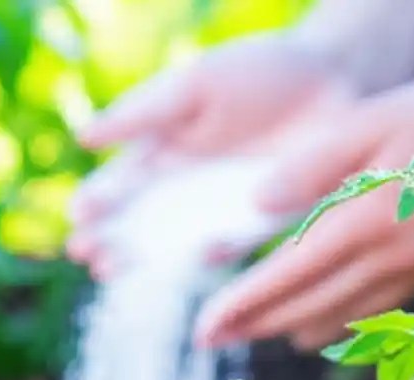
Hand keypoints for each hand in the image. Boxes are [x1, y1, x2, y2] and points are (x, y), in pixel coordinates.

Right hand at [67, 32, 357, 277]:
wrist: (333, 79)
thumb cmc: (258, 74)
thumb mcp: (195, 85)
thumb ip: (145, 113)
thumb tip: (85, 137)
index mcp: (160, 156)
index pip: (117, 188)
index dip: (95, 202)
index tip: (81, 213)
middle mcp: (184, 194)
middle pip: (135, 228)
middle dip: (109, 243)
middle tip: (91, 255)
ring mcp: (219, 214)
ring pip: (173, 248)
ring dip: (147, 262)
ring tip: (121, 269)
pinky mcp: (262, 227)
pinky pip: (234, 247)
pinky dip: (218, 253)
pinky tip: (202, 252)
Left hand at [195, 67, 413, 350]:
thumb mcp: (372, 120)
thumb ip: (312, 165)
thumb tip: (258, 205)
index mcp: (365, 222)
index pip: (287, 277)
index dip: (242, 306)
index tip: (204, 327)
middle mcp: (388, 260)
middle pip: (307, 307)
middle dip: (254, 326)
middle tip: (209, 339)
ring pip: (341, 317)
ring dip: (290, 328)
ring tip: (253, 334)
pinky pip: (376, 312)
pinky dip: (338, 325)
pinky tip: (319, 328)